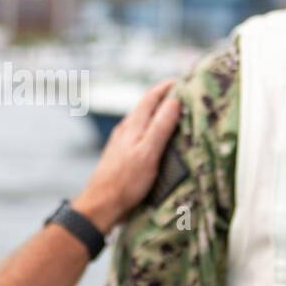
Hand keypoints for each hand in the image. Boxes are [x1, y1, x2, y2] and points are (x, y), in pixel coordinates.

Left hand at [73, 79, 181, 232]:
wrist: (101, 205)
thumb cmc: (125, 182)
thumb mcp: (148, 153)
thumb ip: (161, 127)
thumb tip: (174, 101)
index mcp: (133, 125)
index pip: (151, 97)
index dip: (167, 87)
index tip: (183, 81)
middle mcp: (126, 130)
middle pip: (146, 106)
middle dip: (164, 98)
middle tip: (184, 95)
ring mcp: (122, 142)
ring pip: (142, 121)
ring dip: (158, 114)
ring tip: (175, 114)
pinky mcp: (122, 155)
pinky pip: (139, 135)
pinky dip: (152, 130)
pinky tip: (157, 140)